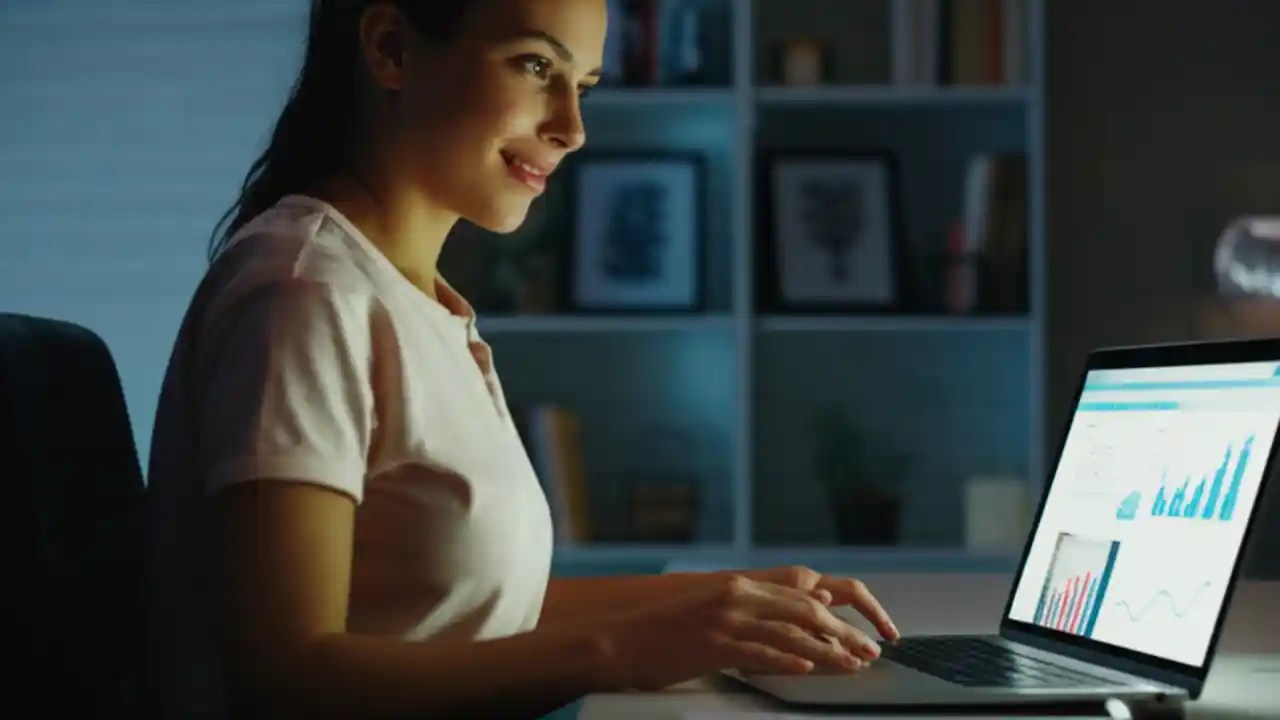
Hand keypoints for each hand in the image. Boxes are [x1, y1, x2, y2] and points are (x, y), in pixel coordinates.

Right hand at [594, 573, 882, 691]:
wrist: (622, 640)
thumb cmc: (666, 632)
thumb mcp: (712, 611)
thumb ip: (751, 612)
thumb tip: (793, 622)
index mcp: (738, 586)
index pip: (801, 596)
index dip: (836, 615)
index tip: (860, 631)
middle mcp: (736, 597)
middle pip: (805, 611)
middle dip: (843, 633)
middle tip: (868, 651)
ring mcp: (725, 620)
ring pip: (790, 633)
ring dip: (828, 651)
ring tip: (853, 664)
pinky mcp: (713, 645)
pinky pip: (759, 652)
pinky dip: (788, 660)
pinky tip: (808, 668)